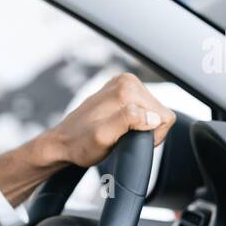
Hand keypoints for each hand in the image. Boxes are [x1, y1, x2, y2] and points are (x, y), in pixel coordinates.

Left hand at [0, 72, 175, 204]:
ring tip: (119, 133)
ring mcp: (123, 84)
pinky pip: (143, 108)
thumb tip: (152, 116)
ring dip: (140, 126)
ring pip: (152, 112)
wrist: (61, 143)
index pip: (164, 116)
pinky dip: (135, 121)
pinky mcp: (120, 91)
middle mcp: (126, 81)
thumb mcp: (103, 137)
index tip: (130, 140)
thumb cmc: (79, 144)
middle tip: (122, 138)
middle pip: (159, 112)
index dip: (152, 135)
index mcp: (126, 87)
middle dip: (146, 130)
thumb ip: (127, 121)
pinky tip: (119, 127)